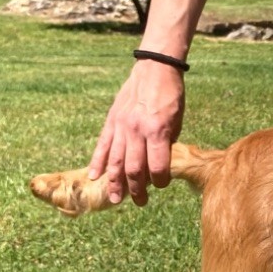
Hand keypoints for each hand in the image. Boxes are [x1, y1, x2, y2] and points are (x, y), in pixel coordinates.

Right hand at [88, 60, 184, 206]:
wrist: (155, 69)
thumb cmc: (171, 96)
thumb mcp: (177, 121)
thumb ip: (166, 144)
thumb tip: (158, 166)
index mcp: (158, 132)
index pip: (156, 167)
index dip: (159, 181)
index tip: (161, 186)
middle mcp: (137, 131)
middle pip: (133, 169)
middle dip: (137, 190)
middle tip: (141, 202)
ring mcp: (121, 126)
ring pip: (115, 161)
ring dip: (115, 183)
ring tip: (115, 199)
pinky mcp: (111, 121)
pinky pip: (102, 146)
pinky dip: (98, 163)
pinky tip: (95, 177)